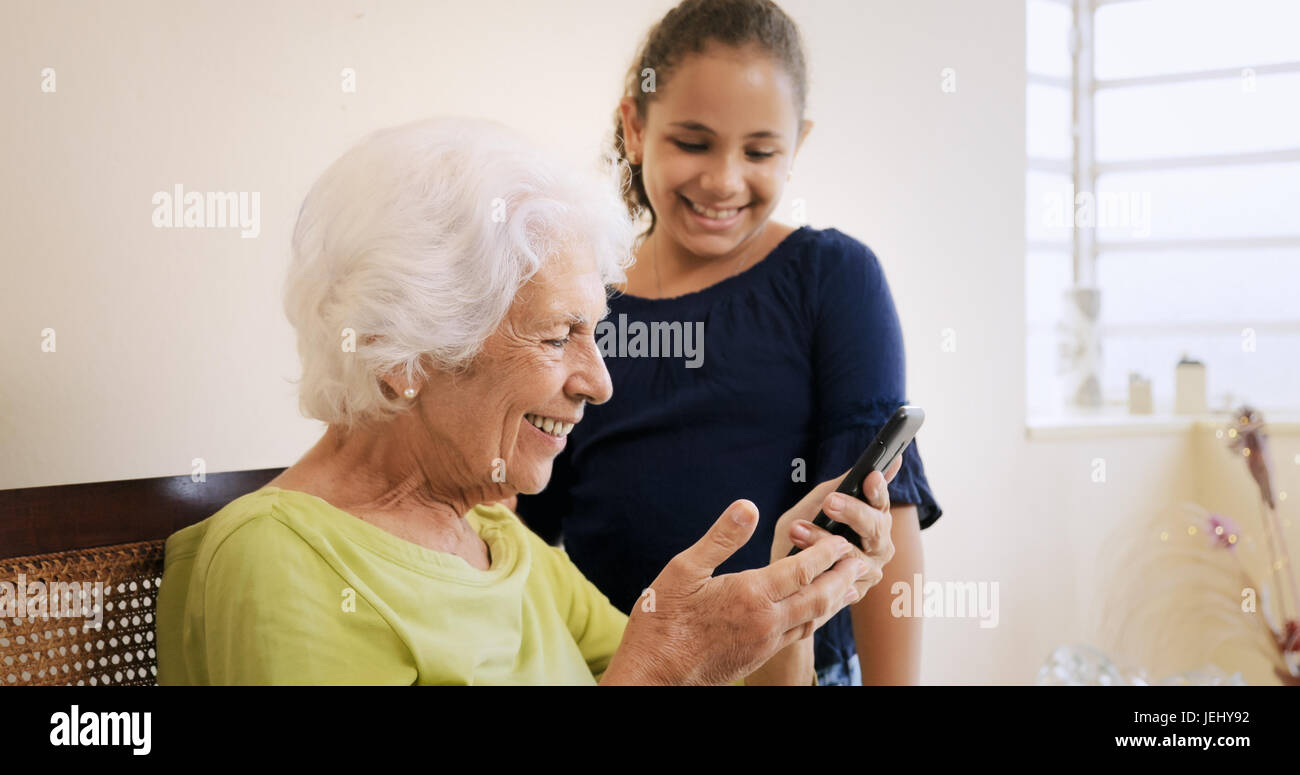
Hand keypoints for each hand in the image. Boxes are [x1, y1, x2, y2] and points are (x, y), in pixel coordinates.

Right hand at [602, 499, 866, 685]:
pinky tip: (816, 612)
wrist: (655, 674)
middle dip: (844, 577)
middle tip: (864, 561)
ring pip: (814, 619)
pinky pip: (799, 634)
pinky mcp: (760, 656)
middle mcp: (766, 621)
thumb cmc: (662, 620)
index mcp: (750, 594)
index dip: (826, 553)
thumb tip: (748, 507)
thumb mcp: (684, 570)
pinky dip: (816, 618)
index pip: (803, 570)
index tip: (841, 539)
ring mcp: (765, 642)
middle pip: (820, 597)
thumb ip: (721, 538)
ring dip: (837, 600)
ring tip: (853, 586)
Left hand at [770, 450, 903, 602]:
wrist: (782, 578)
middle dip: (853, 513)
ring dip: (823, 541)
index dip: (879, 490)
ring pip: (854, 556)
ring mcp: (869, 571)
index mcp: (874, 519)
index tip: (870, 476)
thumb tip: (875, 464)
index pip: (881, 502)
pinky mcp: (853, 594)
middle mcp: (879, 546)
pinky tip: (799, 558)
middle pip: (876, 528)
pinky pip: (838, 582)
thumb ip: (838, 486)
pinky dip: (817, 568)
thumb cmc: (801, 533)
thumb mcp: (813, 505)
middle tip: (830, 502)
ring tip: (798, 528)